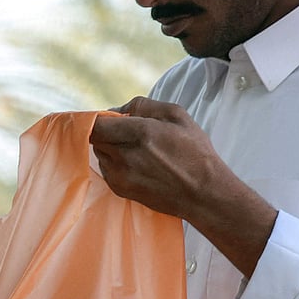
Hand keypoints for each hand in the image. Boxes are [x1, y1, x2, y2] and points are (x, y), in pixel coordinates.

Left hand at [91, 97, 276, 276]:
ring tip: (136, 149)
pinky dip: (114, 163)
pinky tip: (137, 163)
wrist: (203, 193)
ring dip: (110, 147)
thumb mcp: (176, 115)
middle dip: (106, 131)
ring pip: (99, 152)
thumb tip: (116, 110)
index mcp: (140, 133)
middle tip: (127, 132)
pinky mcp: (120, 189)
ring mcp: (120, 175)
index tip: (109, 118)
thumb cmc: (194, 152)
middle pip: (95, 137)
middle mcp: (125, 155)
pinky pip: (105, 169)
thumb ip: (142, 105)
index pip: (96, 123)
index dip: (98, 118)